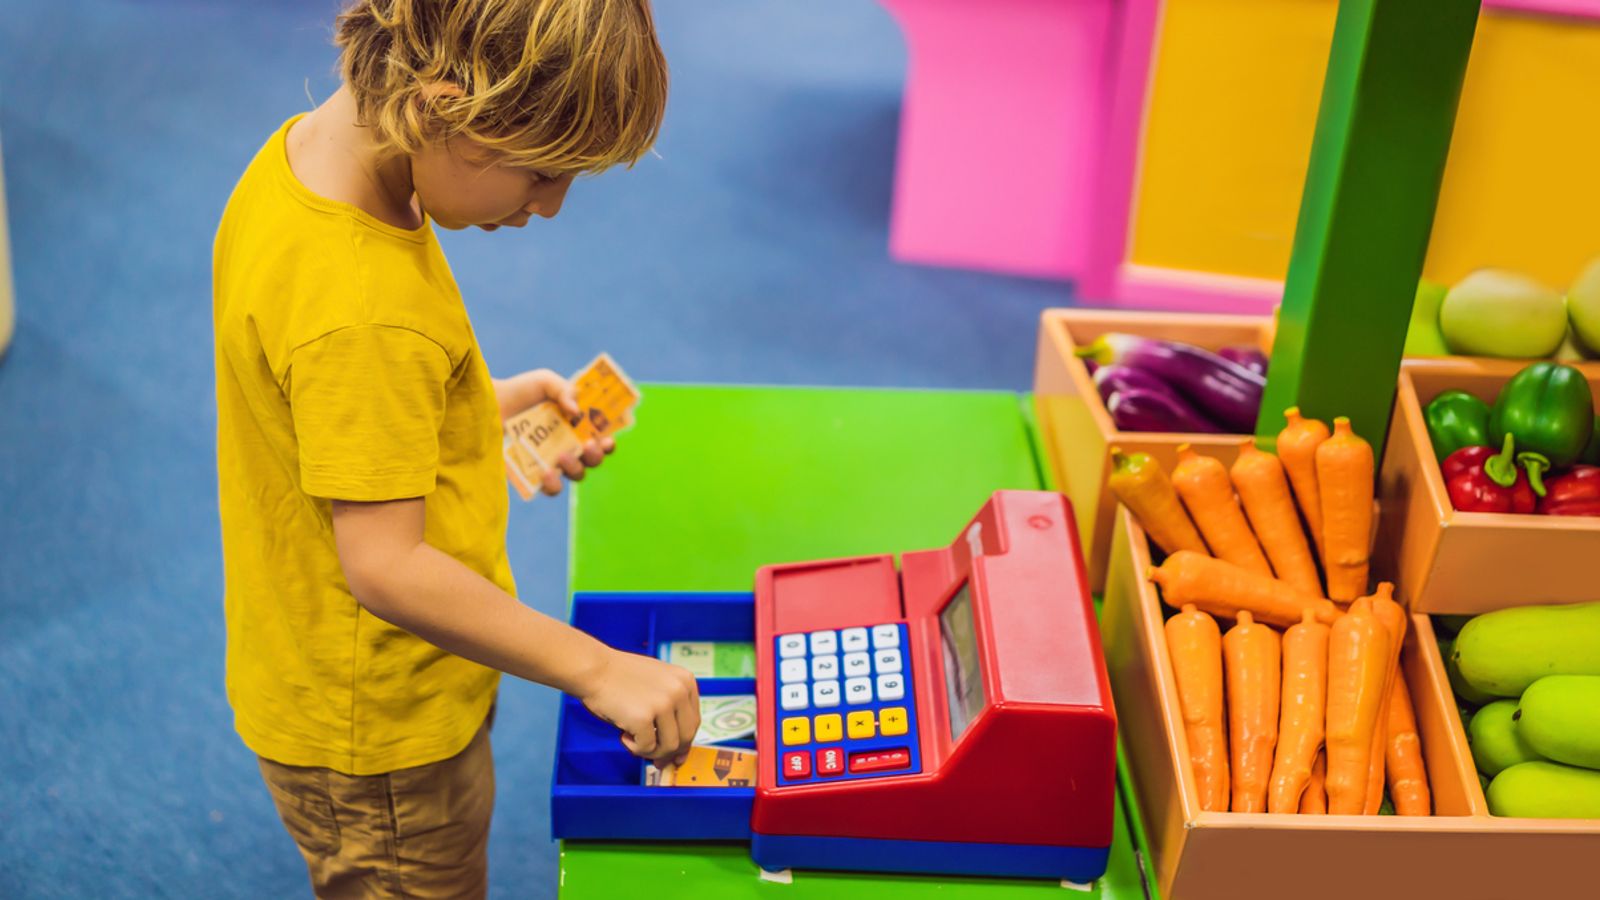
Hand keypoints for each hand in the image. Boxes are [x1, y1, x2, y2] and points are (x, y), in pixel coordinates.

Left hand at [493, 368, 615, 495]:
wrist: (489, 403)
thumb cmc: (520, 391)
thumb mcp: (545, 382)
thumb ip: (565, 390)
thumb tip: (576, 411)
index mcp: (577, 426)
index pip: (602, 440)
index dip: (608, 443)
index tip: (606, 440)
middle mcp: (570, 446)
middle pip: (593, 460)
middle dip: (595, 455)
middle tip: (587, 445)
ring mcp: (553, 462)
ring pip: (576, 475)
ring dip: (576, 468)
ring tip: (563, 456)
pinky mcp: (534, 475)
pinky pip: (551, 488)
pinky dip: (553, 484)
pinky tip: (547, 472)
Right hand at [576, 648, 700, 765]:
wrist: (593, 668)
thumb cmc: (620, 678)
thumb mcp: (656, 683)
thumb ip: (671, 711)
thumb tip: (678, 753)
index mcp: (685, 681)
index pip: (693, 721)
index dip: (684, 741)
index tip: (675, 753)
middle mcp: (679, 691)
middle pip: (685, 736)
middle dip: (670, 753)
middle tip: (656, 761)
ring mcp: (663, 704)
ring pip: (669, 746)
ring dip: (651, 751)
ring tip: (633, 740)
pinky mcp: (644, 718)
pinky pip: (647, 748)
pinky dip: (634, 748)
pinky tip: (623, 734)